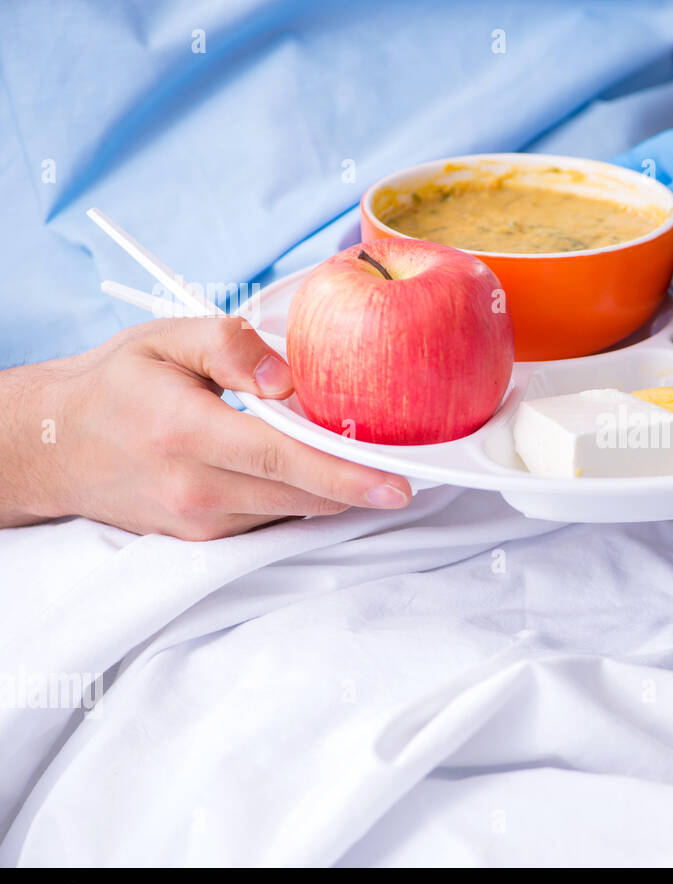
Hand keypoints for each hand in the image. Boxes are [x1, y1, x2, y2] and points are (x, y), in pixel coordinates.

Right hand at [4, 315, 412, 539]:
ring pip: (293, 511)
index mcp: (186, 432)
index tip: (397, 484)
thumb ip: (229, 346)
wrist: (55, 447)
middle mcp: (194, 488)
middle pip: (302, 495)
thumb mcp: (164, 339)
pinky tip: (300, 468)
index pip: (283, 458)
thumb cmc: (117, 386)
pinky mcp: (204, 540)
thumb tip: (289, 377)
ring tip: (346, 455)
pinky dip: (298, 497)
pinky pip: (272, 520)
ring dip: (328, 489)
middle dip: (357, 484)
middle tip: (402, 465)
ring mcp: (199, 523)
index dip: (346, 475)